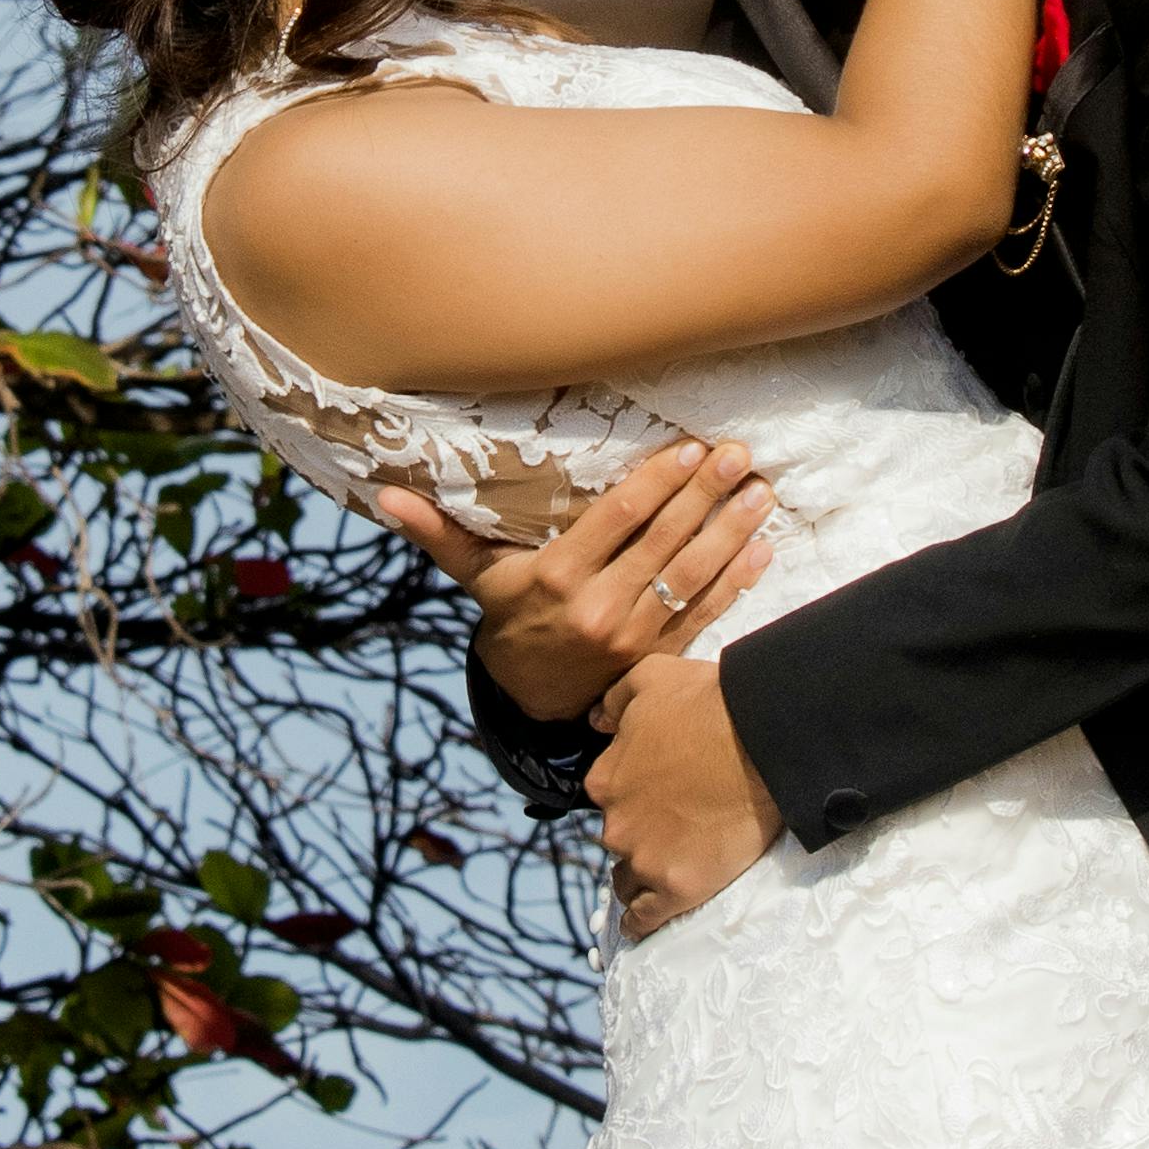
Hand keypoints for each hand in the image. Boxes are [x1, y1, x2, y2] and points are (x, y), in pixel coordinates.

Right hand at [368, 437, 776, 724]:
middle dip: (705, 495)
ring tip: (761, 492)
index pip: (617, 519)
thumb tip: (385, 494)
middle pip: (662, 541)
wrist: (529, 700)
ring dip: (732, 532)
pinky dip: (736, 583)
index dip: (657, 482)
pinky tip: (763, 549)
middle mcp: (599, 607)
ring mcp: (634, 636)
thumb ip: (438, 532)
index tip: (689, 448)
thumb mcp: (473, 576)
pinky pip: (704, 615)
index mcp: (557, 578)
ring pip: (691, 575)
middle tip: (738, 454)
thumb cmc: (507, 619)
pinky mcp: (659, 657)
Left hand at [589, 652, 783, 937]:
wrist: (761, 739)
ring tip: (661, 874)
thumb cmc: (708, 703)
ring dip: (639, 876)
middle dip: (640, 833)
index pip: (608, 797)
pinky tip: (639, 926)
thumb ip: (614, 700)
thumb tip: (594, 720)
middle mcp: (615, 823)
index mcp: (606, 778)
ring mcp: (645, 859)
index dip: (632, 796)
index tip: (655, 795)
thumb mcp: (650, 679)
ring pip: (628, 879)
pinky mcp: (677, 887)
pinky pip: (645, 917)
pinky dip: (639, 923)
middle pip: (620, 838)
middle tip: (675, 826)